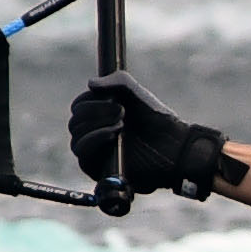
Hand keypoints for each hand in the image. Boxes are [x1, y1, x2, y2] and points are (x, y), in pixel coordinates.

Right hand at [69, 72, 244, 201]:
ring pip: (76, 138)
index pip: (78, 108)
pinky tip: (112, 133)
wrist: (174, 146)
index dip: (90, 100)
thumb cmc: (157, 120)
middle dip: (95, 111)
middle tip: (121, 110)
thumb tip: (90, 83)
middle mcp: (95, 135)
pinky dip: (94, 139)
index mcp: (99, 117)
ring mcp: (97, 154)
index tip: (114, 98)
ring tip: (121, 123)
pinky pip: (83, 155)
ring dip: (95, 125)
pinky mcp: (100, 170)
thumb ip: (117, 81)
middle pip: (75, 122)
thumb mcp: (137, 93)